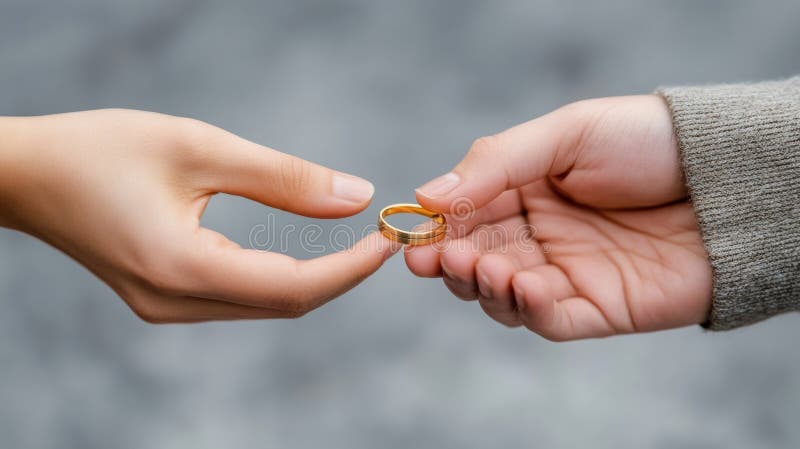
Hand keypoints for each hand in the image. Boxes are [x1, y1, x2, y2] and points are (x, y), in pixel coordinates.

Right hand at [0, 109, 396, 322]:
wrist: (28, 175)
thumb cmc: (102, 149)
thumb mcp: (198, 147)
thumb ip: (283, 178)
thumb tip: (357, 198)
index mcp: (182, 268)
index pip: (292, 289)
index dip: (349, 269)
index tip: (388, 241)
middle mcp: (175, 303)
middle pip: (283, 305)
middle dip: (341, 276)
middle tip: (382, 240)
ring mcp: (166, 308)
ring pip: (263, 306)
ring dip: (315, 281)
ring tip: (355, 245)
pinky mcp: (163, 300)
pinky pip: (238, 299)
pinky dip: (280, 279)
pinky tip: (305, 254)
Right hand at [406, 95, 712, 339]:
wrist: (726, 178)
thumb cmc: (647, 142)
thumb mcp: (567, 134)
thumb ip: (497, 164)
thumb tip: (426, 196)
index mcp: (526, 191)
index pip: (466, 217)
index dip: (436, 231)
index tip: (413, 239)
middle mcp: (540, 236)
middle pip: (475, 262)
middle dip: (451, 264)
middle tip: (436, 260)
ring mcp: (567, 274)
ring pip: (502, 297)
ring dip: (482, 287)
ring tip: (485, 267)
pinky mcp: (597, 308)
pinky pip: (548, 319)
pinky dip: (526, 310)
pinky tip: (522, 286)